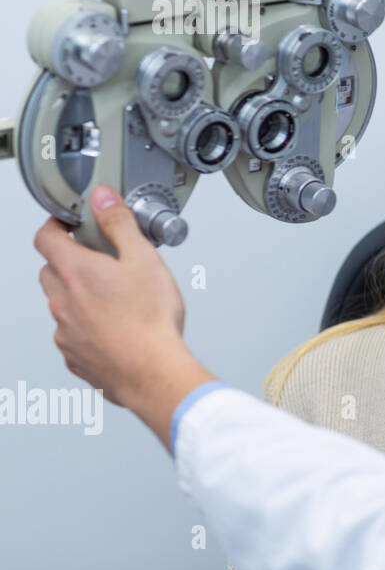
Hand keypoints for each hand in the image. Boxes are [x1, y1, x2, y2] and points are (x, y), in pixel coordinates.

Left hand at [34, 184, 190, 408]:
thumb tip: (102, 197)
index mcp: (75, 271)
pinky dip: (88, 326)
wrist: (152, 371)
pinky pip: (73, 333)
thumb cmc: (150, 319)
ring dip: (80, 295)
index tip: (71, 223)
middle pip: (51, 270)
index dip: (56, 225)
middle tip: (100, 259)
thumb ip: (119, 223)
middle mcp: (61, 301)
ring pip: (62, 304)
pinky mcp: (75, 356)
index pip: (46, 236)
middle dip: (69, 261)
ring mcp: (65, 331)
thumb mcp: (143, 258)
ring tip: (117, 298)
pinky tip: (117, 328)